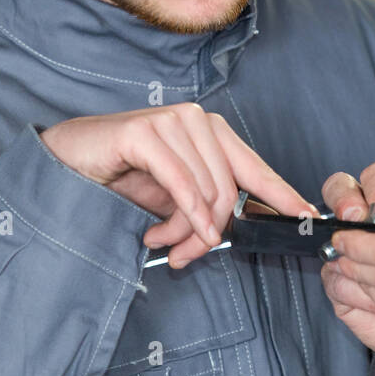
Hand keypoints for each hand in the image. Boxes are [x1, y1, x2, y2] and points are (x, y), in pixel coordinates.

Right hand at [40, 103, 315, 267]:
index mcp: (211, 132)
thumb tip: (232, 229)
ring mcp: (173, 121)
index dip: (283, 195)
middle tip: (184, 256)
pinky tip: (166, 237)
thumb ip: (207, 206)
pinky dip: (183, 216)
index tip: (308, 219)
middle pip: (230, 189)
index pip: (256, 168)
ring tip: (159, 243)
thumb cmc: (122, 177)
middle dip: (210, 233)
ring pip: (206, 192)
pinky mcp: (146, 132)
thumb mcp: (173, 198)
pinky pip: (181, 184)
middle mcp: (198, 120)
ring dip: (184, 231)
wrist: (66, 161)